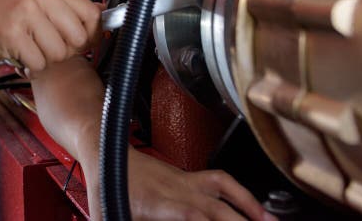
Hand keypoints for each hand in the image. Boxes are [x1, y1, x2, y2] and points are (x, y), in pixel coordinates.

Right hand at [0, 0, 101, 71]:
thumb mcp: (34, 4)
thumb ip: (66, 10)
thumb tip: (103, 18)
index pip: (91, 14)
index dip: (91, 36)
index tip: (82, 45)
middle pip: (78, 38)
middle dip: (66, 52)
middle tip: (47, 49)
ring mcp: (24, 13)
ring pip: (60, 53)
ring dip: (45, 61)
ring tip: (30, 51)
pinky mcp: (12, 34)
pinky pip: (39, 63)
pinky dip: (30, 67)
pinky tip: (18, 57)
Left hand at [83, 149, 275, 220]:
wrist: (105, 148)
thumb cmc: (107, 183)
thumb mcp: (108, 215)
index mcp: (161, 203)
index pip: (195, 216)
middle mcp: (178, 190)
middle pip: (218, 209)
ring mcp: (186, 180)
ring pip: (225, 190)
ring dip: (251, 208)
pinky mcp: (189, 175)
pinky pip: (221, 181)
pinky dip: (242, 193)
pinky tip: (256, 208)